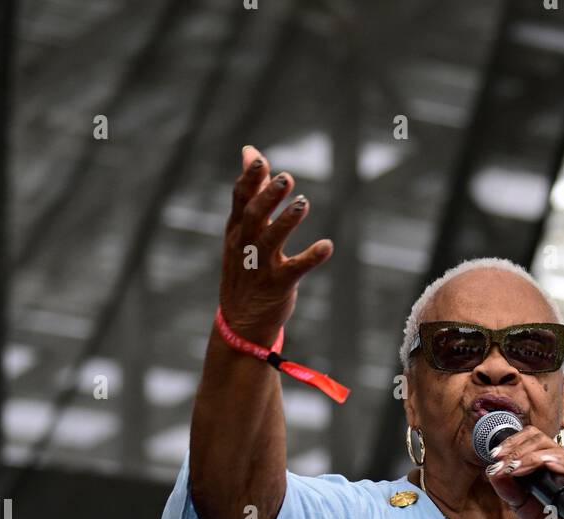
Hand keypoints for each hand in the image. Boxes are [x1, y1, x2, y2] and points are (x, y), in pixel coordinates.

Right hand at [218, 143, 333, 345]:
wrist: (240, 321)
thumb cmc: (245, 267)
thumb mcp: (242, 229)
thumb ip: (251, 191)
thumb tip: (251, 151)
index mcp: (237, 230)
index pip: (240, 200)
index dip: (249, 180)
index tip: (261, 161)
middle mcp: (246, 246)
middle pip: (255, 217)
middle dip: (269, 197)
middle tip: (287, 178)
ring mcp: (261, 267)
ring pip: (271, 241)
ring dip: (287, 221)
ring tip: (303, 203)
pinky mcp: (278, 286)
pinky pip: (295, 270)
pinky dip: (311, 258)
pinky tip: (327, 246)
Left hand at [484, 425, 563, 518]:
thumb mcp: (520, 503)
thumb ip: (507, 486)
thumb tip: (492, 470)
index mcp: (551, 464)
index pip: (532, 438)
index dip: (512, 442)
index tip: (494, 454)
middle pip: (540, 438)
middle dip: (514, 447)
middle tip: (498, 459)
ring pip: (551, 450)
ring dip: (525, 456)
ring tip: (509, 468)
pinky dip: (545, 464)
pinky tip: (527, 470)